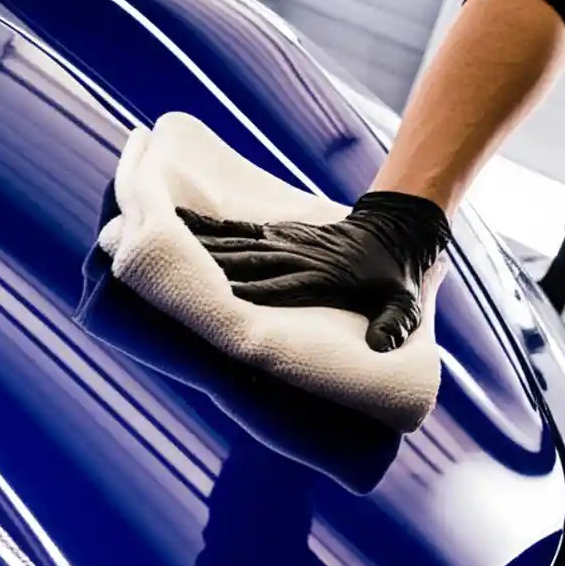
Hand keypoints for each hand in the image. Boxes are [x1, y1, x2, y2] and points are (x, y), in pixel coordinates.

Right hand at [177, 191, 450, 351]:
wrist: (396, 231)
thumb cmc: (396, 277)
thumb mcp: (404, 303)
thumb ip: (394, 323)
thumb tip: (384, 346)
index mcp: (320, 279)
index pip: (278, 288)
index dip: (252, 293)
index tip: (221, 299)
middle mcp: (296, 259)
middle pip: (247, 264)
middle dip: (210, 268)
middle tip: (168, 269)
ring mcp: (285, 243)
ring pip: (237, 246)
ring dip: (201, 247)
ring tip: (160, 240)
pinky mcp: (279, 233)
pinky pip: (240, 230)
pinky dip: (210, 227)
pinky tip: (181, 219)